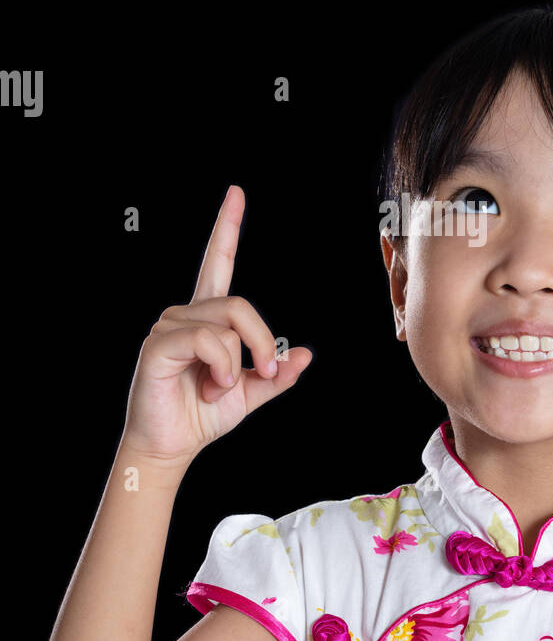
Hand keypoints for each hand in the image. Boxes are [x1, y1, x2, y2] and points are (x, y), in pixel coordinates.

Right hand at [121, 185, 311, 467]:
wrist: (172, 446)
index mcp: (208, 317)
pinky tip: (211, 385)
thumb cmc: (202, 416)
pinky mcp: (158, 344)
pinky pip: (207, 339)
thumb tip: (304, 355)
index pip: (218, 262)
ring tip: (217, 388)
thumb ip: (276, 373)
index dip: (227, 227)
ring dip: (236, 363)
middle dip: (262, 342)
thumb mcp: (250, 393)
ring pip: (228, 323)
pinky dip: (220, 366)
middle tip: (262, 375)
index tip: (236, 193)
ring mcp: (169, 325)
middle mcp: (186, 312)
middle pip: (241, 304)